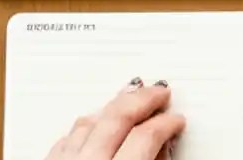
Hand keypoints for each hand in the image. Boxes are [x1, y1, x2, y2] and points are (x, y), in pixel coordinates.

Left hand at [46, 78, 185, 159]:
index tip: (176, 121)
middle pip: (118, 116)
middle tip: (159, 92)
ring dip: (112, 107)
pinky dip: (85, 126)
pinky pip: (66, 137)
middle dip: (143, 99)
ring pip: (89, 121)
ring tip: (129, 99)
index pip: (147, 136)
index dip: (166, 124)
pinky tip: (93, 122)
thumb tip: (162, 150)